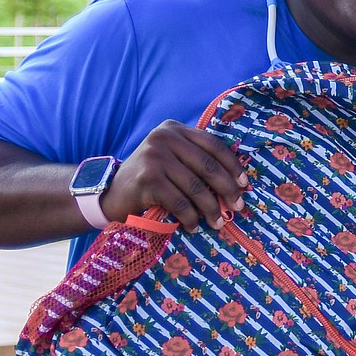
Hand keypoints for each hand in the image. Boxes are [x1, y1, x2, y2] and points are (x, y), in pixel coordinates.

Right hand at [109, 120, 248, 231]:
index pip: (214, 145)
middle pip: (209, 166)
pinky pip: (180, 202)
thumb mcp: (172, 159)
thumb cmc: (150, 178)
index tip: (244, 184)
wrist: (111, 193)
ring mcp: (154, 157)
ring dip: (210, 209)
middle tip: (237, 208)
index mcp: (174, 129)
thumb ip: (196, 160)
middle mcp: (164, 138)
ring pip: (196, 187)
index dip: (233, 166)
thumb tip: (238, 181)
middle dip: (227, 190)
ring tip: (217, 223)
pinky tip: (194, 226)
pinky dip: (190, 218)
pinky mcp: (148, 179)